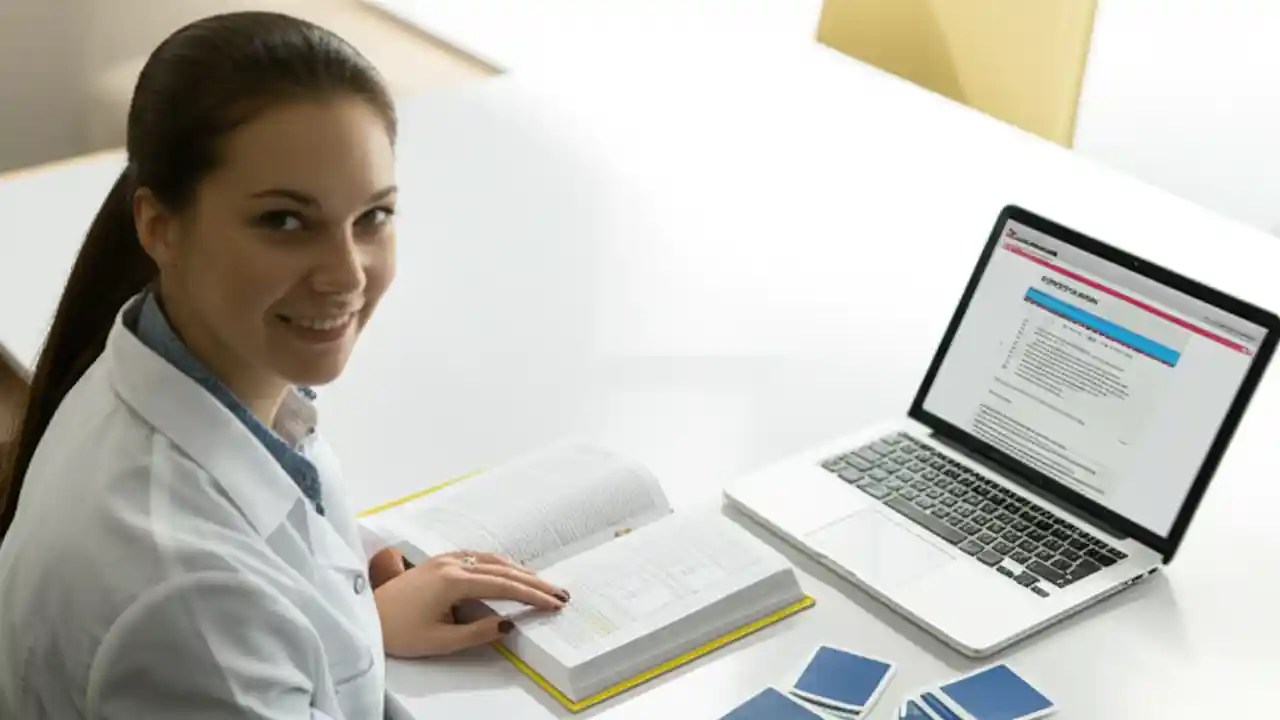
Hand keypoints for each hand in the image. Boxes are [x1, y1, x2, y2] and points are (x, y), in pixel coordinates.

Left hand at [369, 548, 568, 657]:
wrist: (366, 617)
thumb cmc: (398, 632)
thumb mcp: (440, 641)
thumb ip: (477, 632)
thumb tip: (509, 624)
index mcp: (453, 581)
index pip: (504, 586)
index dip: (532, 595)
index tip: (554, 603)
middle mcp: (452, 563)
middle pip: (503, 569)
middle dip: (534, 581)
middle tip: (560, 593)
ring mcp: (445, 559)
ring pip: (492, 559)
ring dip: (519, 570)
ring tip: (541, 583)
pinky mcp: (438, 562)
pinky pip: (478, 557)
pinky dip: (499, 564)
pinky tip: (508, 570)